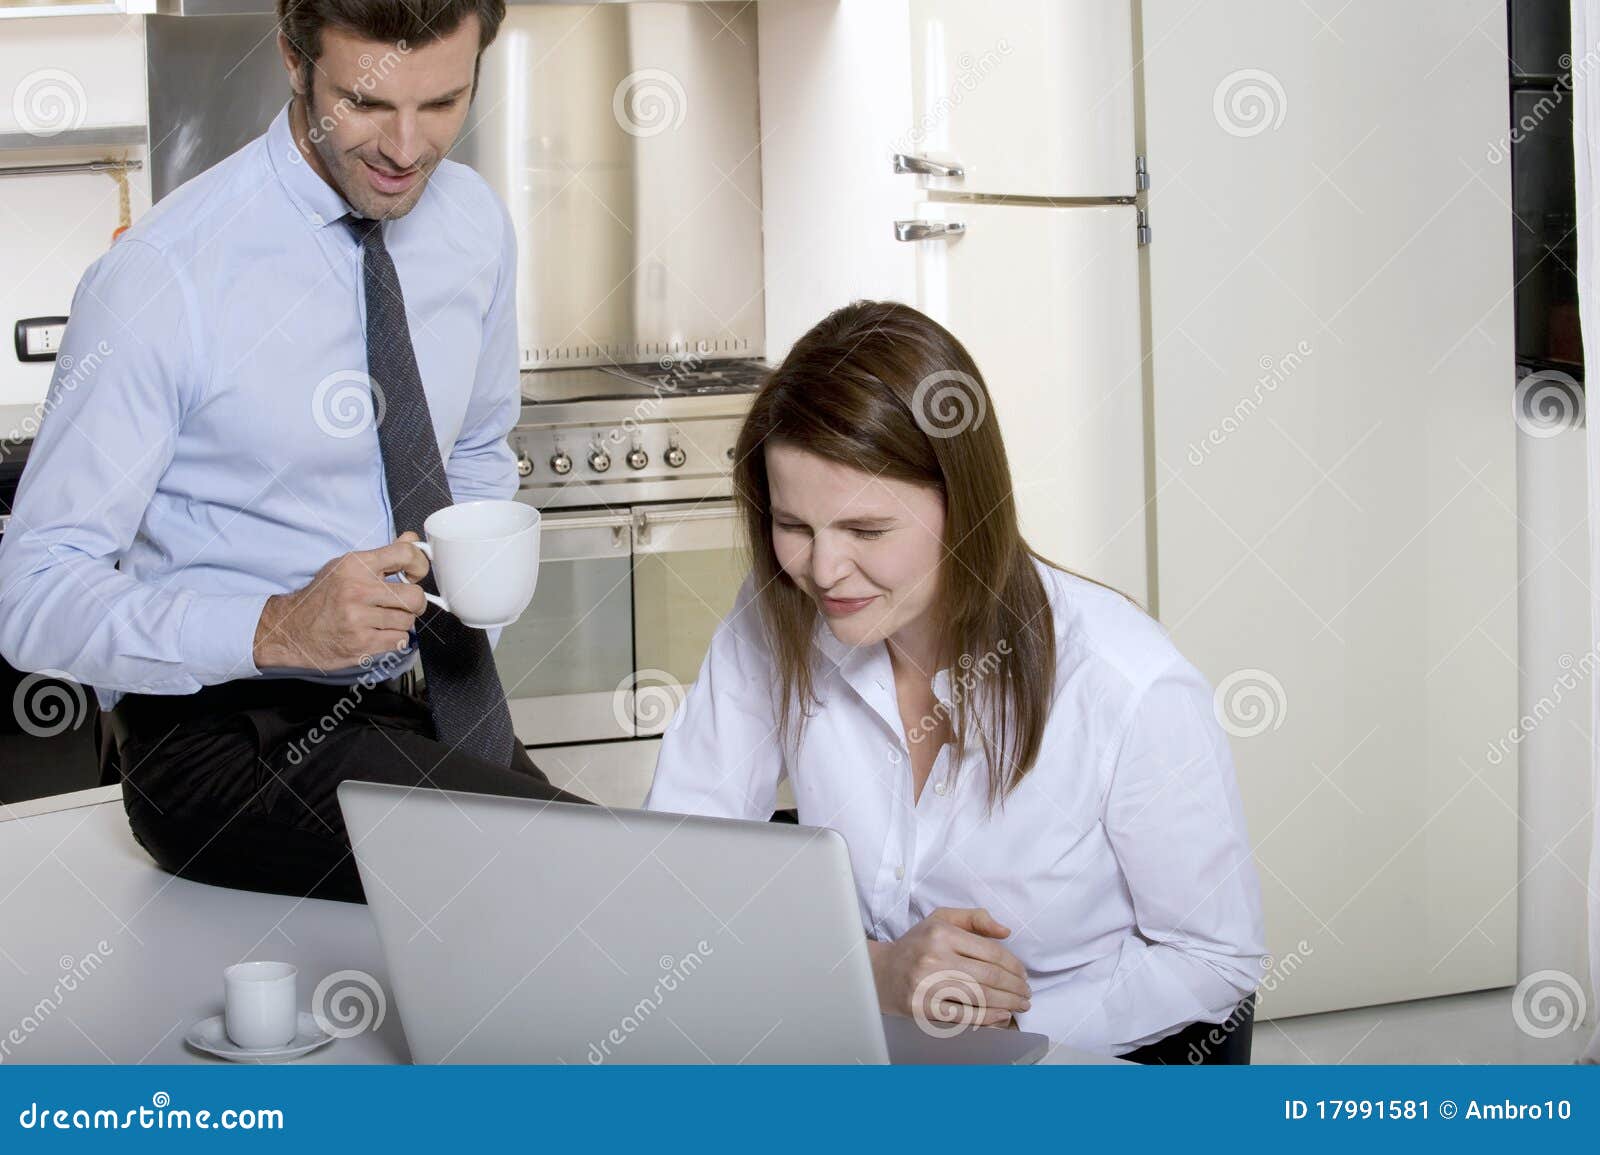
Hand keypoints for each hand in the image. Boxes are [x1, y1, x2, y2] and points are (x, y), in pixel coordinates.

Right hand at [253, 533, 428, 670]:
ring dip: (401, 622)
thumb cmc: (322, 597)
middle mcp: (357, 590)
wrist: (292, 630)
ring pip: (408, 620)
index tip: (415, 574)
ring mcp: (358, 619)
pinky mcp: (361, 644)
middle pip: (414, 596)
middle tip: (406, 604)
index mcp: (355, 565)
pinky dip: (393, 639)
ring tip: (382, 619)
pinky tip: (377, 633)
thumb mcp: (346, 567)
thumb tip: (412, 539)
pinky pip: (399, 640)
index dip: (420, 564)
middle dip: (416, 602)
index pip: (405, 554)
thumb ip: (383, 555)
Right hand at [867, 907, 1030, 1028]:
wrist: (881, 972)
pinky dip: (987, 1017)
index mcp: (942, 933)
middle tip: (1026, 992)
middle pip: (988, 976)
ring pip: (980, 996)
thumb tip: (1006, 932)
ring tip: (1020, 1004)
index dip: (1013, 965)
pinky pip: (964, 1016)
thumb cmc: (917, 944)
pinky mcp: (924, 1008)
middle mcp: (934, 958)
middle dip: (1015, 987)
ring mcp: (928, 985)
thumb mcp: (941, 919)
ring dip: (1007, 1003)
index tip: (1023, 974)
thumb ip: (975, 918)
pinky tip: (1002, 1015)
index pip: (990, 951)